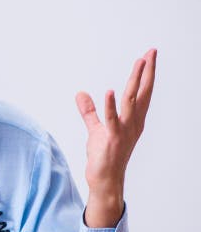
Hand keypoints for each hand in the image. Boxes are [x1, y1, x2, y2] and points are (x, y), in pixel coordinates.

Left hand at [75, 49, 155, 227]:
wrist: (105, 179)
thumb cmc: (104, 155)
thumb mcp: (96, 129)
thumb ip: (89, 111)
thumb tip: (81, 93)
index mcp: (133, 120)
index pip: (142, 92)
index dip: (146, 75)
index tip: (149, 56)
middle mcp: (133, 123)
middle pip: (143, 92)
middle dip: (147, 72)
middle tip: (151, 52)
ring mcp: (124, 130)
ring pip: (131, 101)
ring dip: (135, 81)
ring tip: (139, 62)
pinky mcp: (111, 138)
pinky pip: (111, 119)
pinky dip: (110, 105)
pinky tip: (110, 91)